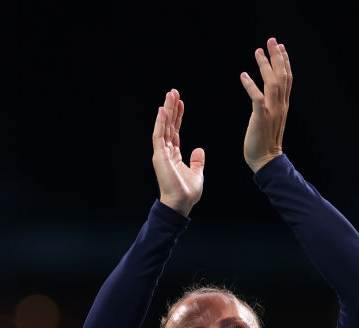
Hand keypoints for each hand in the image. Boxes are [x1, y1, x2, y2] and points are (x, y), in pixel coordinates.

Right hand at [152, 89, 204, 216]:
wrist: (180, 204)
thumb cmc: (187, 192)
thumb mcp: (197, 173)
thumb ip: (197, 161)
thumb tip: (199, 150)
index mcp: (174, 155)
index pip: (175, 131)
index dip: (178, 117)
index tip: (181, 103)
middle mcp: (166, 152)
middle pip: (169, 125)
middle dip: (171, 108)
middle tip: (173, 92)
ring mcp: (161, 153)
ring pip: (163, 127)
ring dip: (166, 110)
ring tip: (169, 95)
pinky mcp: (159, 155)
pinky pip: (159, 135)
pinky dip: (161, 122)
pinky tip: (163, 109)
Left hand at [240, 37, 291, 172]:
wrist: (266, 161)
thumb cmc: (264, 142)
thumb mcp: (270, 119)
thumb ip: (270, 106)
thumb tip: (264, 96)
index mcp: (283, 105)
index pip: (287, 79)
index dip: (285, 61)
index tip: (280, 47)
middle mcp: (280, 105)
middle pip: (282, 76)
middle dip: (277, 56)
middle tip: (271, 40)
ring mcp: (272, 111)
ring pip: (272, 83)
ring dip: (264, 65)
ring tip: (258, 51)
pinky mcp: (261, 118)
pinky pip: (257, 98)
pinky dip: (250, 85)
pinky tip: (243, 75)